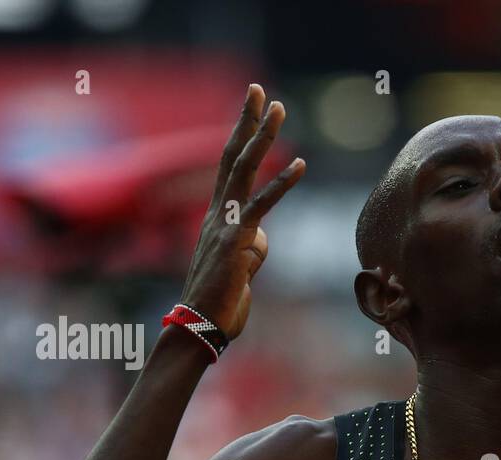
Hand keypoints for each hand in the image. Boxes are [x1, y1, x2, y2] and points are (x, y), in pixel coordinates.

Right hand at [181, 84, 305, 340]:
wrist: (200, 328)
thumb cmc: (220, 304)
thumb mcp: (242, 270)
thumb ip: (252, 248)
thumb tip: (261, 238)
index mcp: (217, 220)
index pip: (230, 169)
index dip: (241, 138)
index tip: (252, 110)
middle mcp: (217, 215)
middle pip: (233, 157)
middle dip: (247, 122)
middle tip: (259, 90)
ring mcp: (224, 226)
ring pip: (244, 171)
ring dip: (262, 137)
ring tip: (278, 108)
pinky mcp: (236, 242)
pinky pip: (261, 206)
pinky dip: (282, 184)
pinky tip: (300, 164)